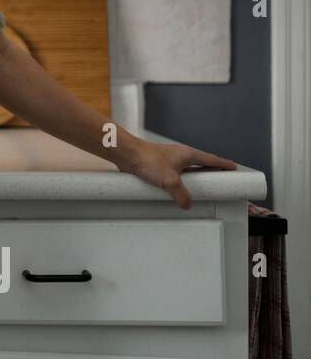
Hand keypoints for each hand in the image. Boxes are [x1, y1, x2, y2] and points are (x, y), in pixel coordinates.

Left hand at [115, 140, 237, 209]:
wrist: (127, 154)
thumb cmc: (148, 160)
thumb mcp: (170, 181)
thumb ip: (181, 195)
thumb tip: (187, 204)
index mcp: (188, 154)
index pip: (211, 159)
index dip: (223, 164)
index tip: (233, 167)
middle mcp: (179, 155)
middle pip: (200, 163)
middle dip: (210, 170)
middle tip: (219, 176)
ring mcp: (168, 159)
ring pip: (186, 169)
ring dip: (193, 176)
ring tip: (199, 186)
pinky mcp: (158, 165)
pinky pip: (174, 173)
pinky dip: (179, 180)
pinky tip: (175, 188)